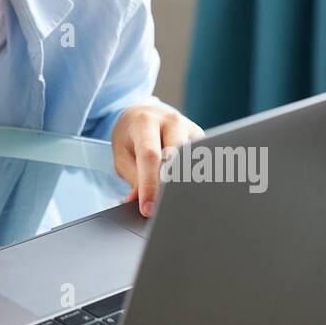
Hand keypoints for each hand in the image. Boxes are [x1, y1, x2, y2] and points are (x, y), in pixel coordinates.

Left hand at [111, 103, 204, 217]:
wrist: (142, 115)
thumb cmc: (130, 138)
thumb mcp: (122, 157)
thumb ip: (133, 178)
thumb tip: (142, 203)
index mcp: (145, 122)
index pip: (150, 156)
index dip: (150, 185)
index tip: (148, 209)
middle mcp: (171, 121)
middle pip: (178, 155)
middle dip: (172, 184)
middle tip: (164, 208)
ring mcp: (190, 128)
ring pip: (194, 159)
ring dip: (185, 182)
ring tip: (176, 201)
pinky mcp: (203, 139)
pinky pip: (202, 161)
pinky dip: (195, 178)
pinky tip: (188, 191)